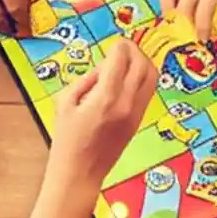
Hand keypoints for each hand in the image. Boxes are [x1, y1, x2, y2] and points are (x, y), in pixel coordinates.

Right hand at [49, 40, 155, 188]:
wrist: (80, 173)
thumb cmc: (67, 140)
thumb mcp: (65, 102)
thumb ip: (87, 79)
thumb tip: (105, 66)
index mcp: (106, 97)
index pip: (121, 59)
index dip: (118, 46)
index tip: (113, 44)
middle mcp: (126, 104)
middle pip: (143, 64)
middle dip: (134, 50)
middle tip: (123, 48)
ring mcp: (135, 113)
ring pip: (151, 77)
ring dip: (142, 63)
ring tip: (128, 60)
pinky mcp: (138, 121)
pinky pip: (148, 91)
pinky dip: (142, 79)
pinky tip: (128, 79)